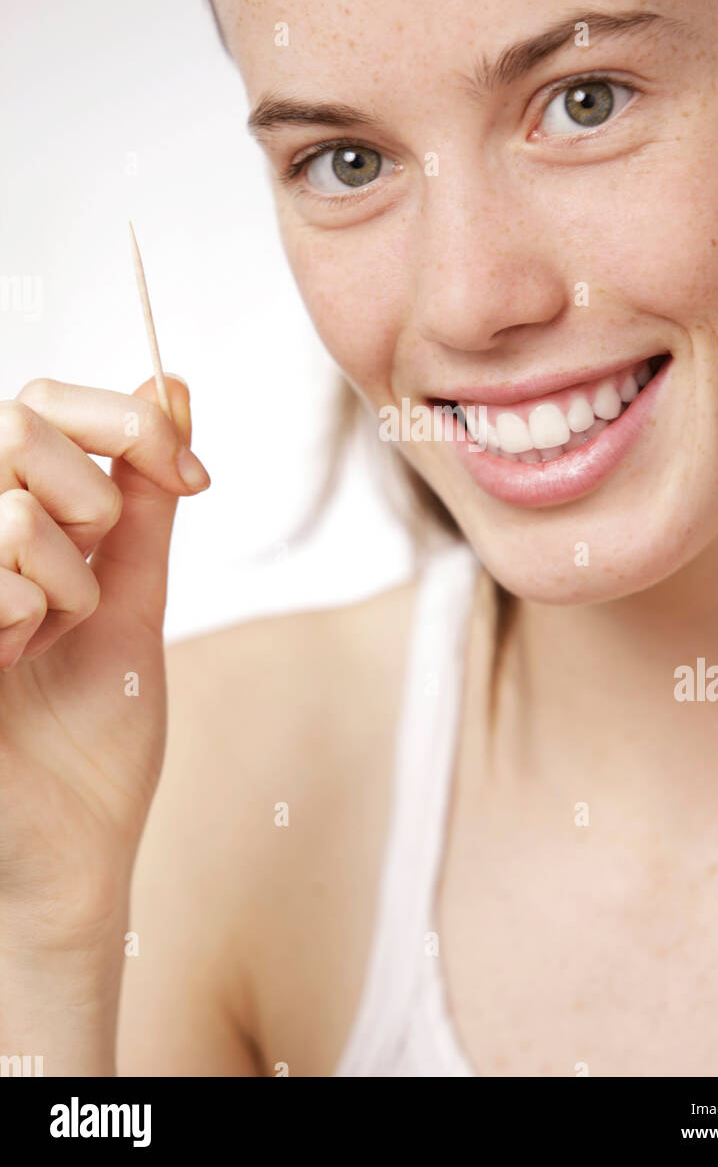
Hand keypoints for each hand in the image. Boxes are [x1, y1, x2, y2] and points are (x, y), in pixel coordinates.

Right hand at [0, 375, 208, 955]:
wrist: (71, 838)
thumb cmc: (96, 729)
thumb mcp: (134, 592)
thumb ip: (144, 495)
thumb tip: (169, 384)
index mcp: (9, 513)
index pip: (42, 400)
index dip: (129, 421)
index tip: (193, 479)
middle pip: (19, 425)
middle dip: (95, 503)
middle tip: (97, 578)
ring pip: (14, 507)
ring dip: (69, 583)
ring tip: (48, 638)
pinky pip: (1, 577)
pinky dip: (28, 620)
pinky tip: (10, 664)